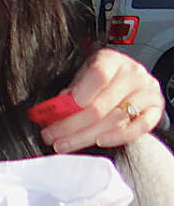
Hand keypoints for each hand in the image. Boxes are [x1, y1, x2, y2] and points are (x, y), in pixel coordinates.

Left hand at [42, 49, 161, 151]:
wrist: (130, 80)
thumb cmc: (102, 78)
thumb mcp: (83, 75)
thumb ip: (72, 90)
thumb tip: (57, 107)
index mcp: (112, 61)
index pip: (98, 76)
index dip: (78, 96)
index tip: (58, 112)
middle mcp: (133, 74)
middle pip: (100, 106)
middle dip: (71, 126)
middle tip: (51, 136)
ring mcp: (147, 92)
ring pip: (114, 120)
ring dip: (85, 136)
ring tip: (64, 143)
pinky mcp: (155, 110)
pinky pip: (138, 128)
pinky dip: (117, 137)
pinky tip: (99, 141)